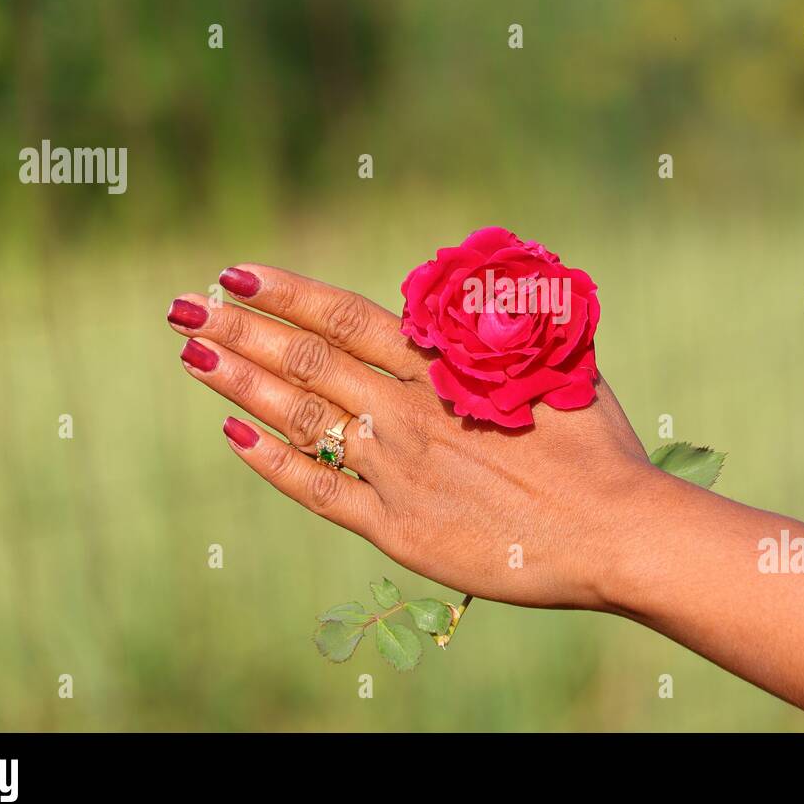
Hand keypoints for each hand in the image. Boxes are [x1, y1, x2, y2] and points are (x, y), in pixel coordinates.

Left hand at [168, 264, 654, 611]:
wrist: (615, 530)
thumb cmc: (598, 447)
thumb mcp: (554, 367)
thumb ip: (500, 333)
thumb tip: (468, 292)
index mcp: (445, 367)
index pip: (346, 317)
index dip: (287, 293)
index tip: (238, 273)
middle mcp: (408, 411)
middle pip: (307, 359)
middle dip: (242, 330)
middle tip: (187, 307)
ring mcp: (397, 470)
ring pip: (301, 417)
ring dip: (242, 381)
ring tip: (193, 353)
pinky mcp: (397, 528)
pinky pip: (319, 489)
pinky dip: (272, 461)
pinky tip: (235, 435)